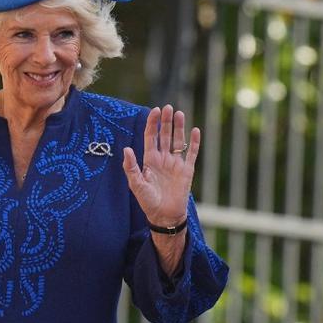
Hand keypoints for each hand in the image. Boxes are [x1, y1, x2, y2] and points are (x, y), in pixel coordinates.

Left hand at [122, 105, 200, 229]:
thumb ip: (131, 167)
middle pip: (165, 135)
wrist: (165, 215)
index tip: (154, 110)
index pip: (151, 136)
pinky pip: (191, 153)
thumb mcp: (136, 184)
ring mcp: (176, 164)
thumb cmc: (148, 201)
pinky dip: (194, 142)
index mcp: (150, 160)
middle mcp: (163, 159)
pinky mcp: (187, 170)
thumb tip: (126, 149)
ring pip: (178, 141)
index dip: (152, 124)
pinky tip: (195, 131)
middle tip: (168, 107)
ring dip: (179, 128)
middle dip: (166, 121)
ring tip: (179, 113)